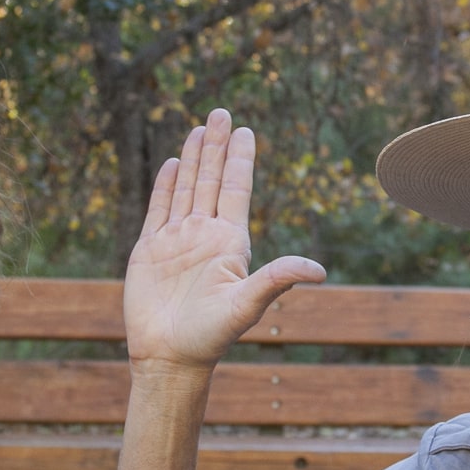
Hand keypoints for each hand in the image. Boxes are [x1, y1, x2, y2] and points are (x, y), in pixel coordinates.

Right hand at [124, 108, 325, 372]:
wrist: (169, 358)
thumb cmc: (210, 337)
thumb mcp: (246, 305)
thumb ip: (276, 280)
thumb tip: (319, 270)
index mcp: (231, 243)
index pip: (236, 189)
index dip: (240, 159)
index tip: (245, 130)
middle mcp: (205, 235)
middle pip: (211, 180)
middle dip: (215, 146)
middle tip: (220, 111)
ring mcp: (177, 241)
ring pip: (186, 189)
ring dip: (192, 158)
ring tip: (198, 127)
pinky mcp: (150, 250)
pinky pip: (158, 209)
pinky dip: (165, 185)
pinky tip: (173, 163)